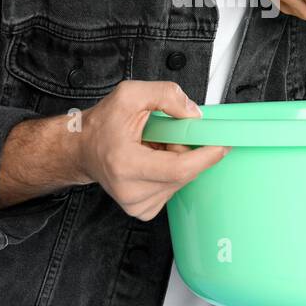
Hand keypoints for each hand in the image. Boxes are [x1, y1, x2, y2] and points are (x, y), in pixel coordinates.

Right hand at [73, 80, 228, 220]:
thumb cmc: (102, 124)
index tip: (222, 144)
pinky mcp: (142, 211)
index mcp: (125, 164)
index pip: (179, 168)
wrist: (82, 148)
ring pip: (181, 182)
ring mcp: (136, 205)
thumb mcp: (131, 94)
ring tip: (153, 148)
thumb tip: (194, 115)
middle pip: (184, 173)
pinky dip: (170, 174)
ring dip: (177, 161)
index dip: (205, 156)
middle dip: (186, 150)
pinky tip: (153, 163)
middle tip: (167, 134)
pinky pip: (173, 190)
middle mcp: (129, 190)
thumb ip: (166, 95)